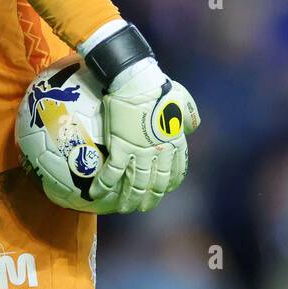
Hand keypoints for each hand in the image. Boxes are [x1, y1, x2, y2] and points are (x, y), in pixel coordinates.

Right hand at [81, 23, 200, 213]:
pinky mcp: (119, 148)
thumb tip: (191, 128)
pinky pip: (111, 173)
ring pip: (134, 184)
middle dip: (149, 199)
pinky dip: (103, 186)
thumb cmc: (158, 86)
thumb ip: (189, 117)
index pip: (175, 172)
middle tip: (142, 207)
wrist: (135, 80)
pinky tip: (96, 194)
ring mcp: (138, 152)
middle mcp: (158, 153)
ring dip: (128, 199)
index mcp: (174, 143)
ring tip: (123, 208)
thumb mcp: (183, 100)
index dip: (169, 185)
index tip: (163, 191)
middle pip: (154, 184)